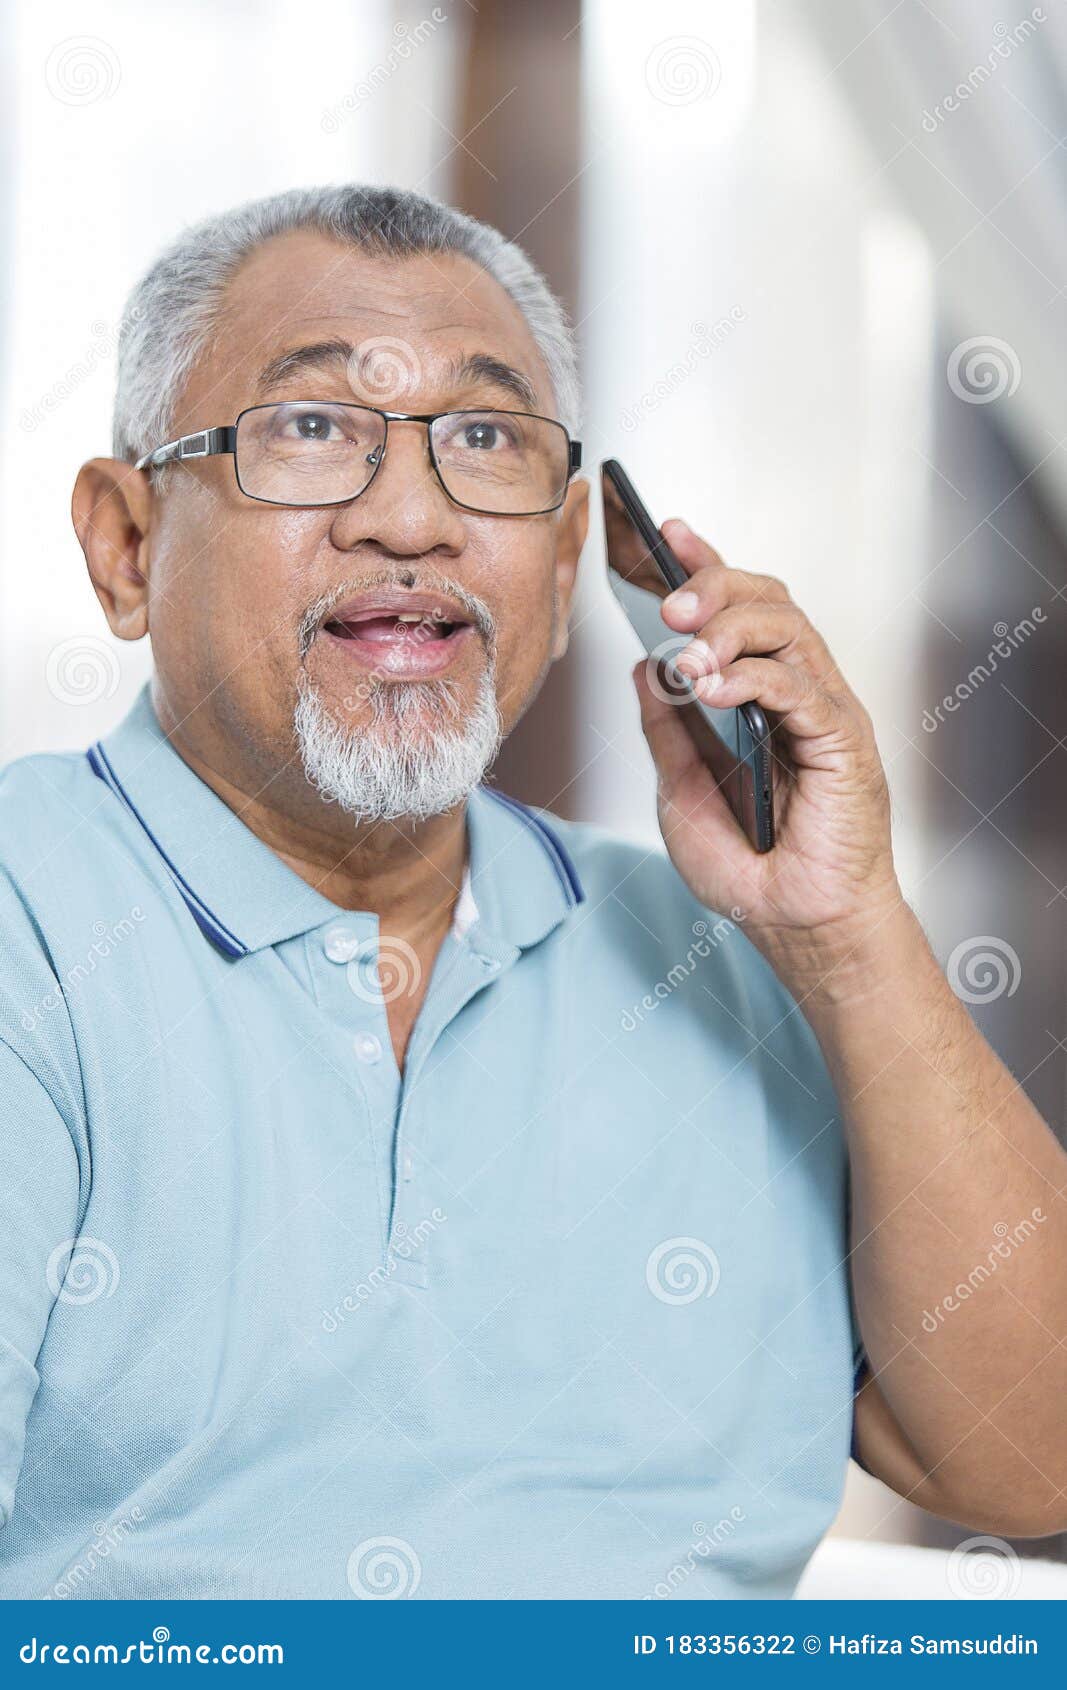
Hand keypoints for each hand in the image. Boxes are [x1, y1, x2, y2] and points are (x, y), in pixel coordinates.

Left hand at [633, 518, 903, 992]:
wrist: (795, 928)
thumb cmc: (750, 869)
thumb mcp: (680, 792)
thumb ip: (666, 730)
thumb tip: (643, 667)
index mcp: (761, 698)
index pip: (739, 611)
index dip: (707, 565)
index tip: (665, 534)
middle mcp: (799, 694)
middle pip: (769, 602)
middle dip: (715, 586)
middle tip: (668, 603)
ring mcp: (826, 713)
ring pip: (789, 628)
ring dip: (730, 628)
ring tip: (686, 651)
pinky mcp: (844, 742)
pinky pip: (800, 686)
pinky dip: (753, 677)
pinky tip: (712, 688)